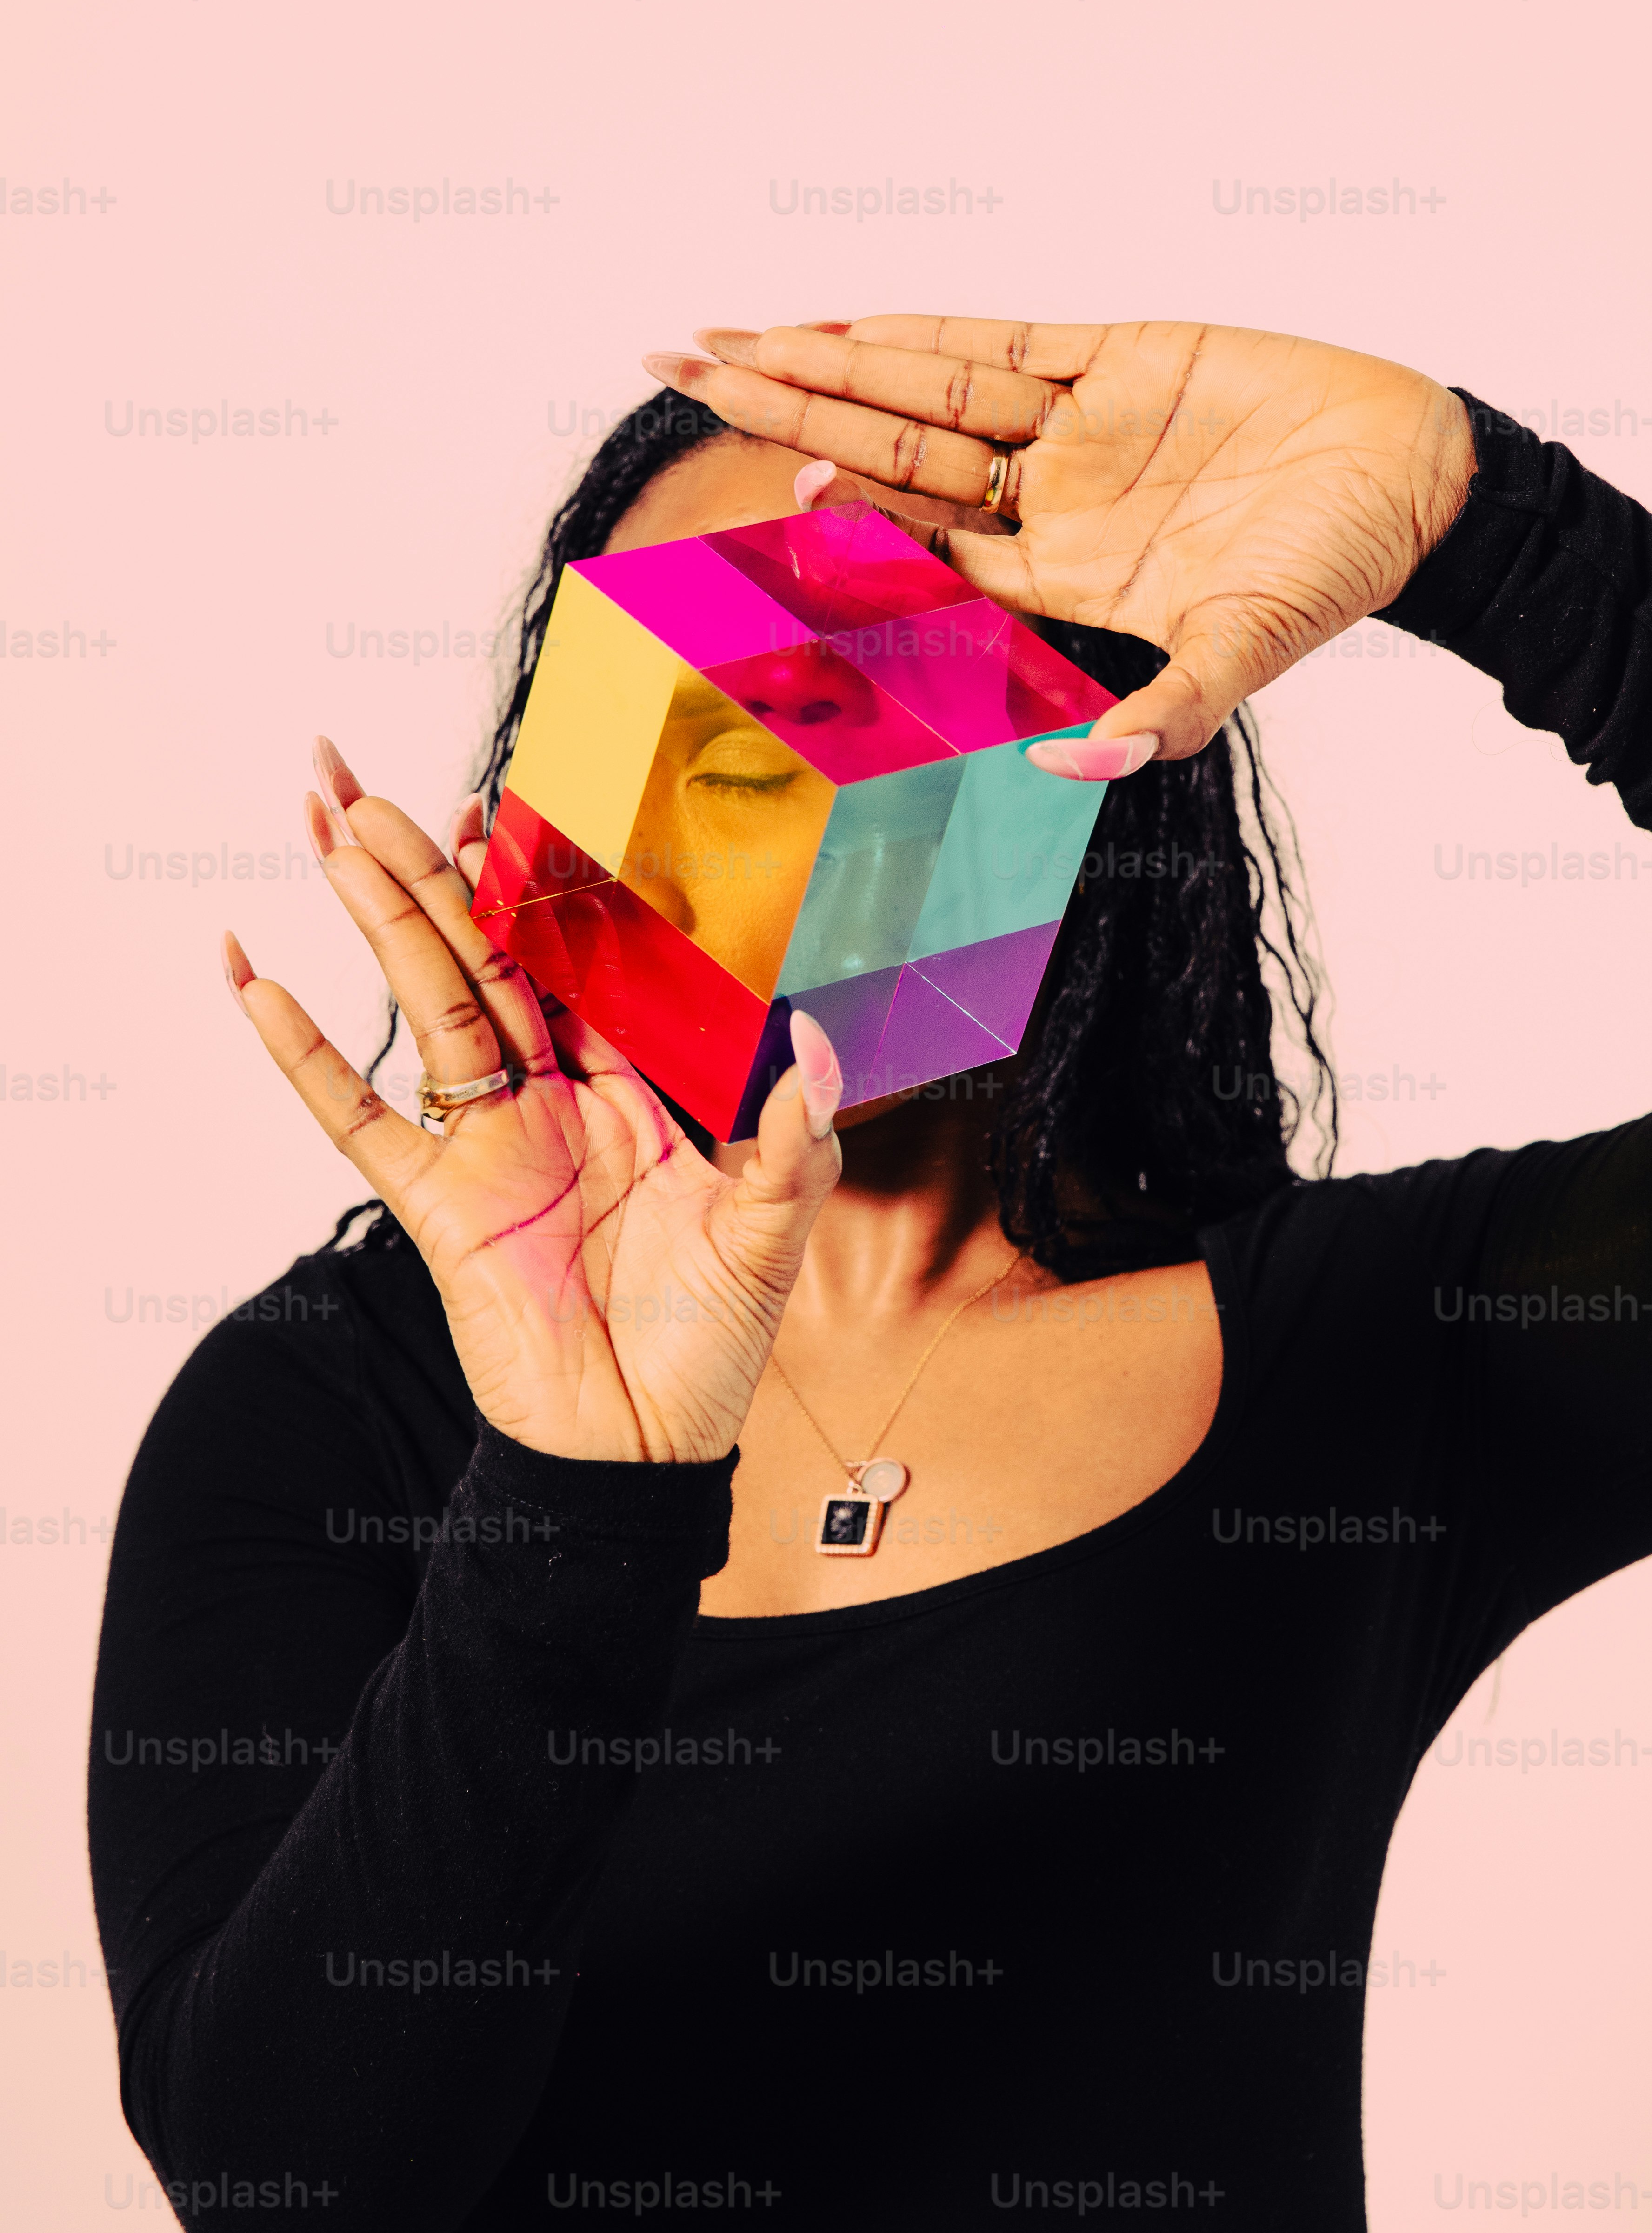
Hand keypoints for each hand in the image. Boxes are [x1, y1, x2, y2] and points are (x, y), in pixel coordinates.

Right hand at [220, 742, 842, 1464]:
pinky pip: (353, 1117)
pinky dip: (303, 1052)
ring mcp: (487, 1144)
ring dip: (375, 917)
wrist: (644, 1451)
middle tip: (368, 781)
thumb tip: (818, 1040)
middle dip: (428, 869)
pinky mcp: (438, 1205)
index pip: (576, 957)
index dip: (536, 882)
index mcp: (631, 1086)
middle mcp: (552, 1098)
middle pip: (481, 956)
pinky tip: (252, 978)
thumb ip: (793, 1135)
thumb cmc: (711, 1345)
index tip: (500, 802)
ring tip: (329, 830)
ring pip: (422, 1003)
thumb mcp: (772, 1229)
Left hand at [642, 318, 1474, 765]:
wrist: (1419, 475)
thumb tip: (1063, 773)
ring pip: (923, 384)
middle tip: (672, 374)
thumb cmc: (1342, 569)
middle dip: (781, 414)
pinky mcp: (1120, 353)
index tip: (755, 499)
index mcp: (1065, 576)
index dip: (841, 522)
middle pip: (889, 451)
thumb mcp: (1245, 652)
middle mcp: (1050, 497)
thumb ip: (1158, 717)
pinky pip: (999, 336)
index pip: (924, 549)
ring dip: (825, 359)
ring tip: (725, 335)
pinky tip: (839, 316)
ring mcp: (1078, 422)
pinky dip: (919, 326)